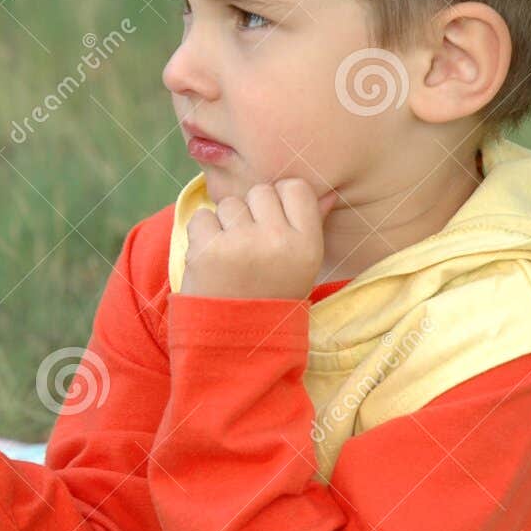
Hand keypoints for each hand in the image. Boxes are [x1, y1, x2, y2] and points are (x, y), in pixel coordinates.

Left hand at [179, 178, 337, 300]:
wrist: (235, 343)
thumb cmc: (271, 299)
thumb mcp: (301, 267)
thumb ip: (313, 226)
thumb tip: (329, 194)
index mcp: (307, 244)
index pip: (295, 187)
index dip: (280, 200)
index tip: (272, 223)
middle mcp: (277, 240)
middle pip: (260, 191)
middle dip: (251, 212)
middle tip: (250, 246)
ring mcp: (242, 243)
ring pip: (229, 204)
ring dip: (225, 224)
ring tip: (231, 256)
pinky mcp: (208, 250)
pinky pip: (202, 217)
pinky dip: (201, 234)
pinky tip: (211, 259)